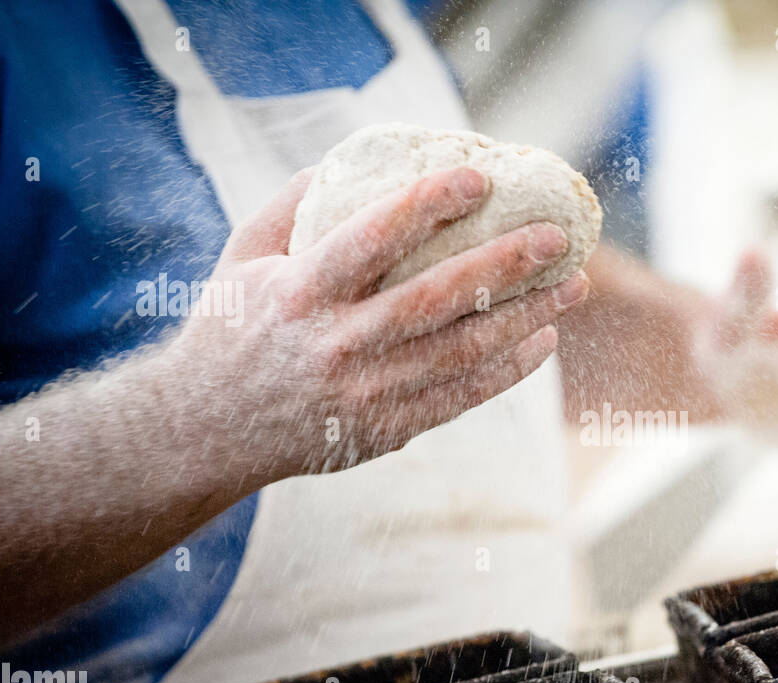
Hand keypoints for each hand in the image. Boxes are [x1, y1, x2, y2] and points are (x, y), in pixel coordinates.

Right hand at [164, 165, 589, 483]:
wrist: (206, 431)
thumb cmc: (231, 329)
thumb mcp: (243, 256)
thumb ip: (293, 204)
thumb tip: (350, 157)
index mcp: (300, 292)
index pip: (373, 237)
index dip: (429, 204)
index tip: (479, 176)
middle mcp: (337, 343)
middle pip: (437, 298)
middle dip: (504, 264)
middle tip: (556, 237)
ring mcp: (365, 392)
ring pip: (462, 350)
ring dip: (526, 316)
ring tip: (572, 286)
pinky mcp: (386, 428)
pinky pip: (462, 396)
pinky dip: (509, 370)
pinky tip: (543, 339)